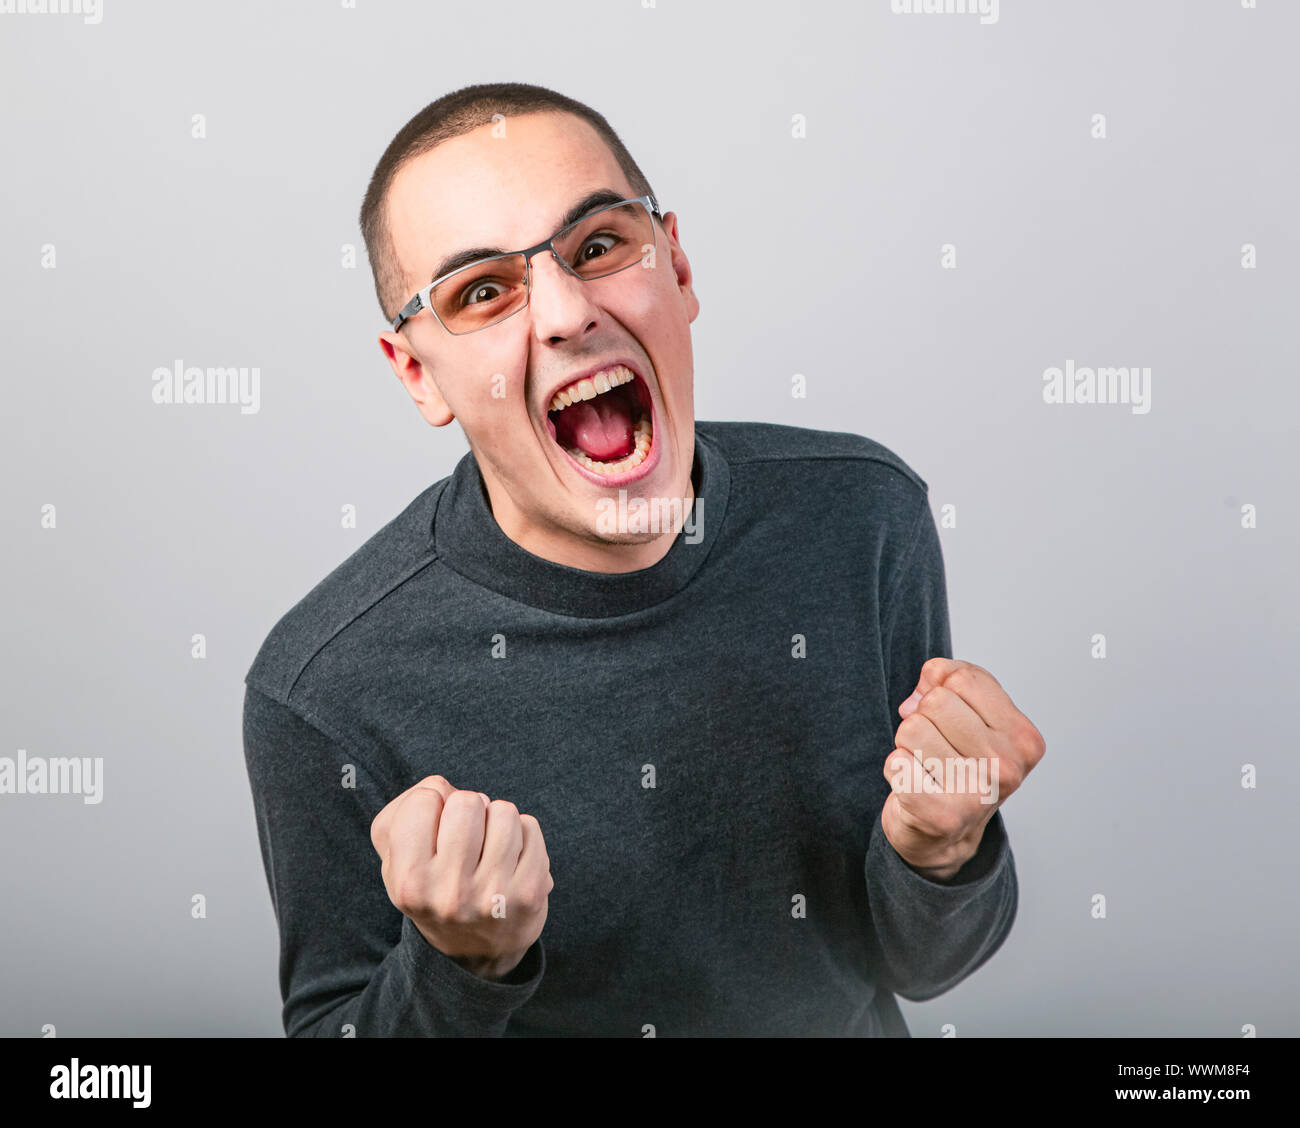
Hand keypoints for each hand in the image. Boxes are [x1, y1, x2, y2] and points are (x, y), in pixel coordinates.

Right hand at [370, 775, 553, 979]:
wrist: (472, 953)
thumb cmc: (433, 890)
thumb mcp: (397, 861)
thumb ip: (405, 812)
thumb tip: (442, 788)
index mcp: (409, 883)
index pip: (422, 801)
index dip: (430, 806)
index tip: (434, 831)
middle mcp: (450, 893)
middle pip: (467, 801)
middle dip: (467, 809)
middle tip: (466, 838)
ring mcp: (494, 895)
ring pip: (503, 810)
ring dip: (496, 820)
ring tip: (488, 847)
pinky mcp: (530, 893)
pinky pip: (530, 826)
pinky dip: (521, 833)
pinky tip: (510, 858)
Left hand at [882, 658, 1044, 880]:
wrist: (946, 834)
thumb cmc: (959, 762)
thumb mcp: (972, 713)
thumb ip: (955, 678)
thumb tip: (928, 684)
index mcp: (1024, 739)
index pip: (962, 679)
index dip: (942, 690)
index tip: (950, 719)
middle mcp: (1008, 768)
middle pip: (935, 702)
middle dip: (923, 717)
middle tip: (935, 746)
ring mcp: (977, 794)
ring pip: (911, 728)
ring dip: (907, 743)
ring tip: (926, 765)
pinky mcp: (942, 815)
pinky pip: (896, 762)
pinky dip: (896, 769)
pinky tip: (916, 785)